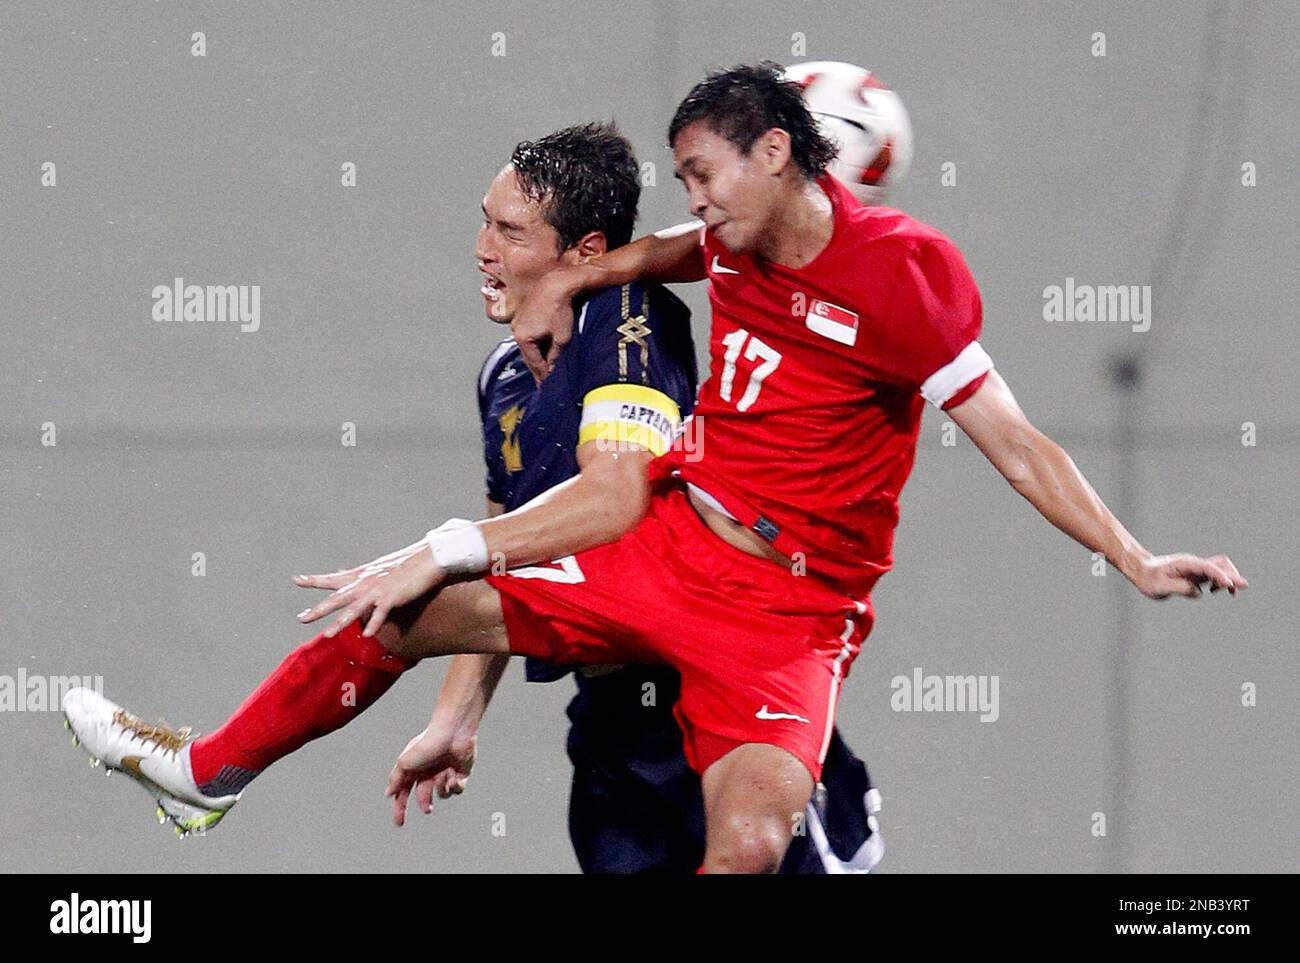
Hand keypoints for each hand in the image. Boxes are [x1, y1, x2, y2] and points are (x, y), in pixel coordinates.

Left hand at [295, 547, 445, 637]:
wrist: (427, 558)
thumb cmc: (405, 565)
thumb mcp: (378, 569)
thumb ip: (360, 575)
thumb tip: (344, 573)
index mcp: (361, 576)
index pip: (332, 578)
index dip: (314, 580)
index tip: (296, 580)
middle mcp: (364, 583)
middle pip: (337, 599)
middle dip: (318, 610)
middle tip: (301, 619)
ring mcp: (377, 590)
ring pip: (354, 609)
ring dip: (341, 623)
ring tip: (327, 635)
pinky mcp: (392, 596)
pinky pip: (380, 613)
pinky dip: (374, 624)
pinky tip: (367, 635)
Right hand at [384, 722, 476, 825]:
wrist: (453, 733)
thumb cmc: (427, 744)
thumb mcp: (405, 762)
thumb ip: (396, 779)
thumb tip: (388, 794)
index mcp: (413, 769)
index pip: (404, 793)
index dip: (400, 808)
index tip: (400, 823)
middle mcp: (429, 772)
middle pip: (424, 796)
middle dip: (425, 803)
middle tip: (428, 809)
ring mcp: (445, 773)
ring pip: (442, 794)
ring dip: (440, 788)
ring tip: (442, 775)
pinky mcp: (461, 774)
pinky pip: (457, 790)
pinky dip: (454, 784)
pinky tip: (453, 773)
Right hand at [511, 266, 579, 381]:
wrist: (557, 284)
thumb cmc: (559, 308)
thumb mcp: (562, 338)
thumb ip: (556, 355)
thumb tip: (554, 368)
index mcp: (523, 338)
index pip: (534, 363)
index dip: (542, 375)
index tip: (546, 386)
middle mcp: (517, 331)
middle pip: (528, 357)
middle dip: (537, 370)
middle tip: (542, 384)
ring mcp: (519, 323)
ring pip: (528, 347)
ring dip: (536, 358)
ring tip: (543, 370)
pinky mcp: (524, 317)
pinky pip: (529, 337)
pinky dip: (535, 346)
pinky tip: (541, 351)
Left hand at [1127, 552, 1247, 599]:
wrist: (1141, 571)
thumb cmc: (1148, 578)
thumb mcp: (1159, 586)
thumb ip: (1179, 588)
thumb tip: (1198, 592)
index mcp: (1185, 564)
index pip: (1207, 568)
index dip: (1219, 576)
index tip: (1229, 585)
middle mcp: (1193, 564)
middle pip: (1220, 564)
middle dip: (1232, 575)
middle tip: (1236, 590)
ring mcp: (1195, 568)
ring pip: (1220, 568)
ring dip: (1229, 578)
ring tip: (1229, 593)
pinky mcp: (1195, 574)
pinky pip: (1214, 574)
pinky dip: (1221, 581)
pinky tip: (1214, 591)